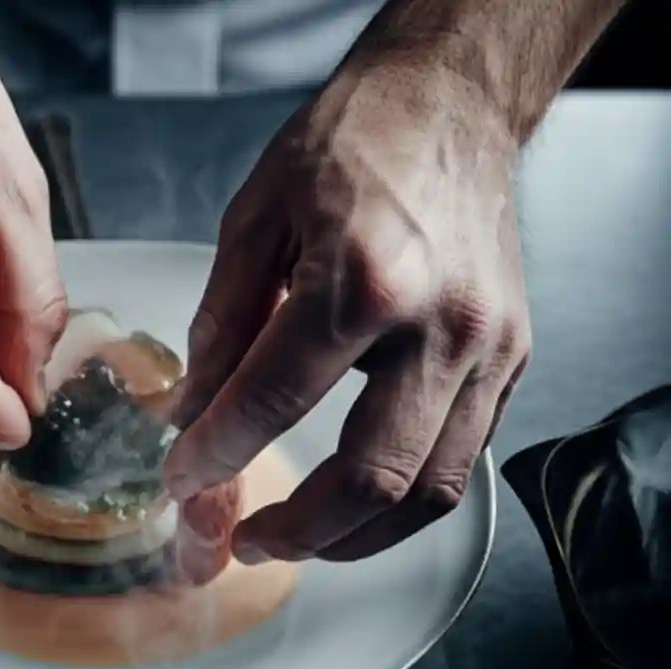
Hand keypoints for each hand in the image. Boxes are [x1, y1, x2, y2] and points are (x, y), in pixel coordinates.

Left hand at [164, 64, 531, 561]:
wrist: (451, 103)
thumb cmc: (354, 140)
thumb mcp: (255, 219)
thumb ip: (220, 324)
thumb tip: (190, 408)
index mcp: (363, 280)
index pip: (272, 402)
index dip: (214, 452)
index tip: (180, 476)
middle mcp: (440, 326)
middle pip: (370, 478)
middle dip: (296, 532)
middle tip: (245, 540)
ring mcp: (489, 348)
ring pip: (429, 491)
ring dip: (356, 536)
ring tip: (297, 537)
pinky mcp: (512, 357)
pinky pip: (461, 459)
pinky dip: (404, 498)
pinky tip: (357, 498)